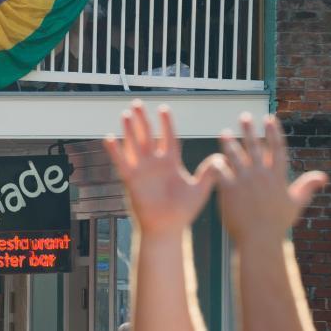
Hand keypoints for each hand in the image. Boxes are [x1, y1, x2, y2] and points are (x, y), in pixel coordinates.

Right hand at [103, 101, 220, 235]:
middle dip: (142, 120)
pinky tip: (109, 137)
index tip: (163, 108)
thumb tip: (221, 158)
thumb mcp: (199, 189)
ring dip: (129, 130)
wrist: (167, 227)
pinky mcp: (131, 179)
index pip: (168, 137)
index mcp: (171, 162)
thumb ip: (209, 173)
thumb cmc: (183, 211)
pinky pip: (121, 162)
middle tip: (137, 103)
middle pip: (147, 136)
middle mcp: (155, 163)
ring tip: (125, 114)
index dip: (166, 123)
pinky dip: (115, 150)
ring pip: (134, 145)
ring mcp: (142, 170)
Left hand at [213, 114, 326, 245]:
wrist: (260, 239)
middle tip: (244, 116)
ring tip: (223, 133)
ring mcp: (244, 181)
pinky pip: (220, 171)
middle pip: (255, 146)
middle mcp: (261, 175)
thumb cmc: (278, 223)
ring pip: (235, 155)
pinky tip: (213, 157)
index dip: (274, 132)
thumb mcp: (296, 203)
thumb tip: (323, 177)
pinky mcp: (229, 189)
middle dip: (249, 130)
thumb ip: (307, 186)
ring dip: (229, 142)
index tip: (270, 118)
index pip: (277, 148)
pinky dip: (216, 163)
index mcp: (277, 177)